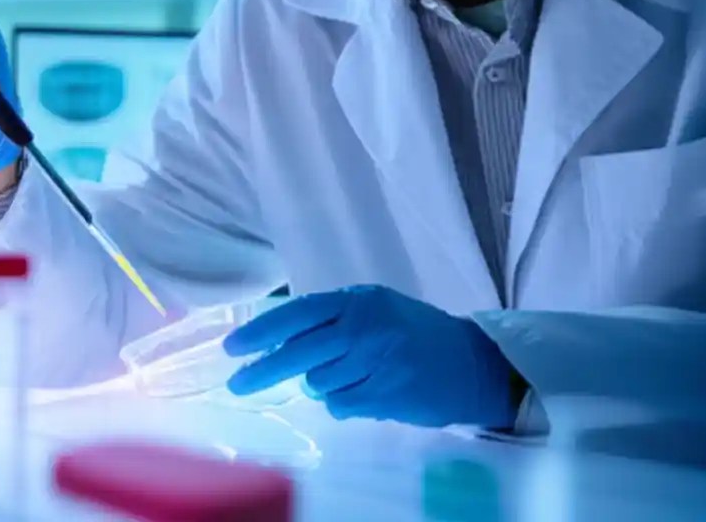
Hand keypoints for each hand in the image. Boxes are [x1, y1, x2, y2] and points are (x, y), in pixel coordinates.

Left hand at [224, 285, 517, 428]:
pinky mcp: (386, 395)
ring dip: (324, 384)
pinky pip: (341, 404)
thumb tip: (274, 340)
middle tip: (237, 384)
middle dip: (262, 371)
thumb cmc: (414, 333)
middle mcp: (364, 328)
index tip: (233, 347)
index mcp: (358, 301)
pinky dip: (345, 401)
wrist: (472, 363)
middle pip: (297, 353)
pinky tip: (368, 390)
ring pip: (318, 383)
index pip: (298, 313)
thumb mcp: (374, 309)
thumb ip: (330, 319)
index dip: (261, 331)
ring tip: (354, 375)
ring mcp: (376, 362)